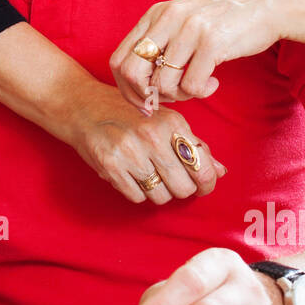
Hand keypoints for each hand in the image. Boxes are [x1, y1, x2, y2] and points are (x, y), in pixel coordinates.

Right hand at [69, 82, 224, 203]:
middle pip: (184, 188)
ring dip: (158, 191)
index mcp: (172, 122)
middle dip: (180, 189)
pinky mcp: (110, 167)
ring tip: (148, 174)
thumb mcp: (165, 119)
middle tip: (171, 180)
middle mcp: (153, 136)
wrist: (84, 107)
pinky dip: (137, 191)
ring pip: (161, 197)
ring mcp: (130, 153)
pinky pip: (137, 197)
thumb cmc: (129, 114)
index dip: (206, 184)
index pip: (202, 168)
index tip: (202, 186)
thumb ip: (193, 145)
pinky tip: (131, 174)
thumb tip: (220, 171)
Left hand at [110, 0, 285, 106]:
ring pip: (162, 84)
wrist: (265, 4)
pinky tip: (213, 83)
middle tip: (165, 102)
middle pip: (131, 73)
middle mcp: (168, 19)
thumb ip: (160, 42)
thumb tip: (137, 85)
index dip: (126, 88)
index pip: (118, 59)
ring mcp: (189, 30)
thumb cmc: (223, 19)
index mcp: (155, 14)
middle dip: (144, 97)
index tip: (144, 100)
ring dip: (179, 97)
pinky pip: (191, 86)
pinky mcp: (212, 43)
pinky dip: (201, 93)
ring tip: (196, 88)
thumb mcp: (183, 20)